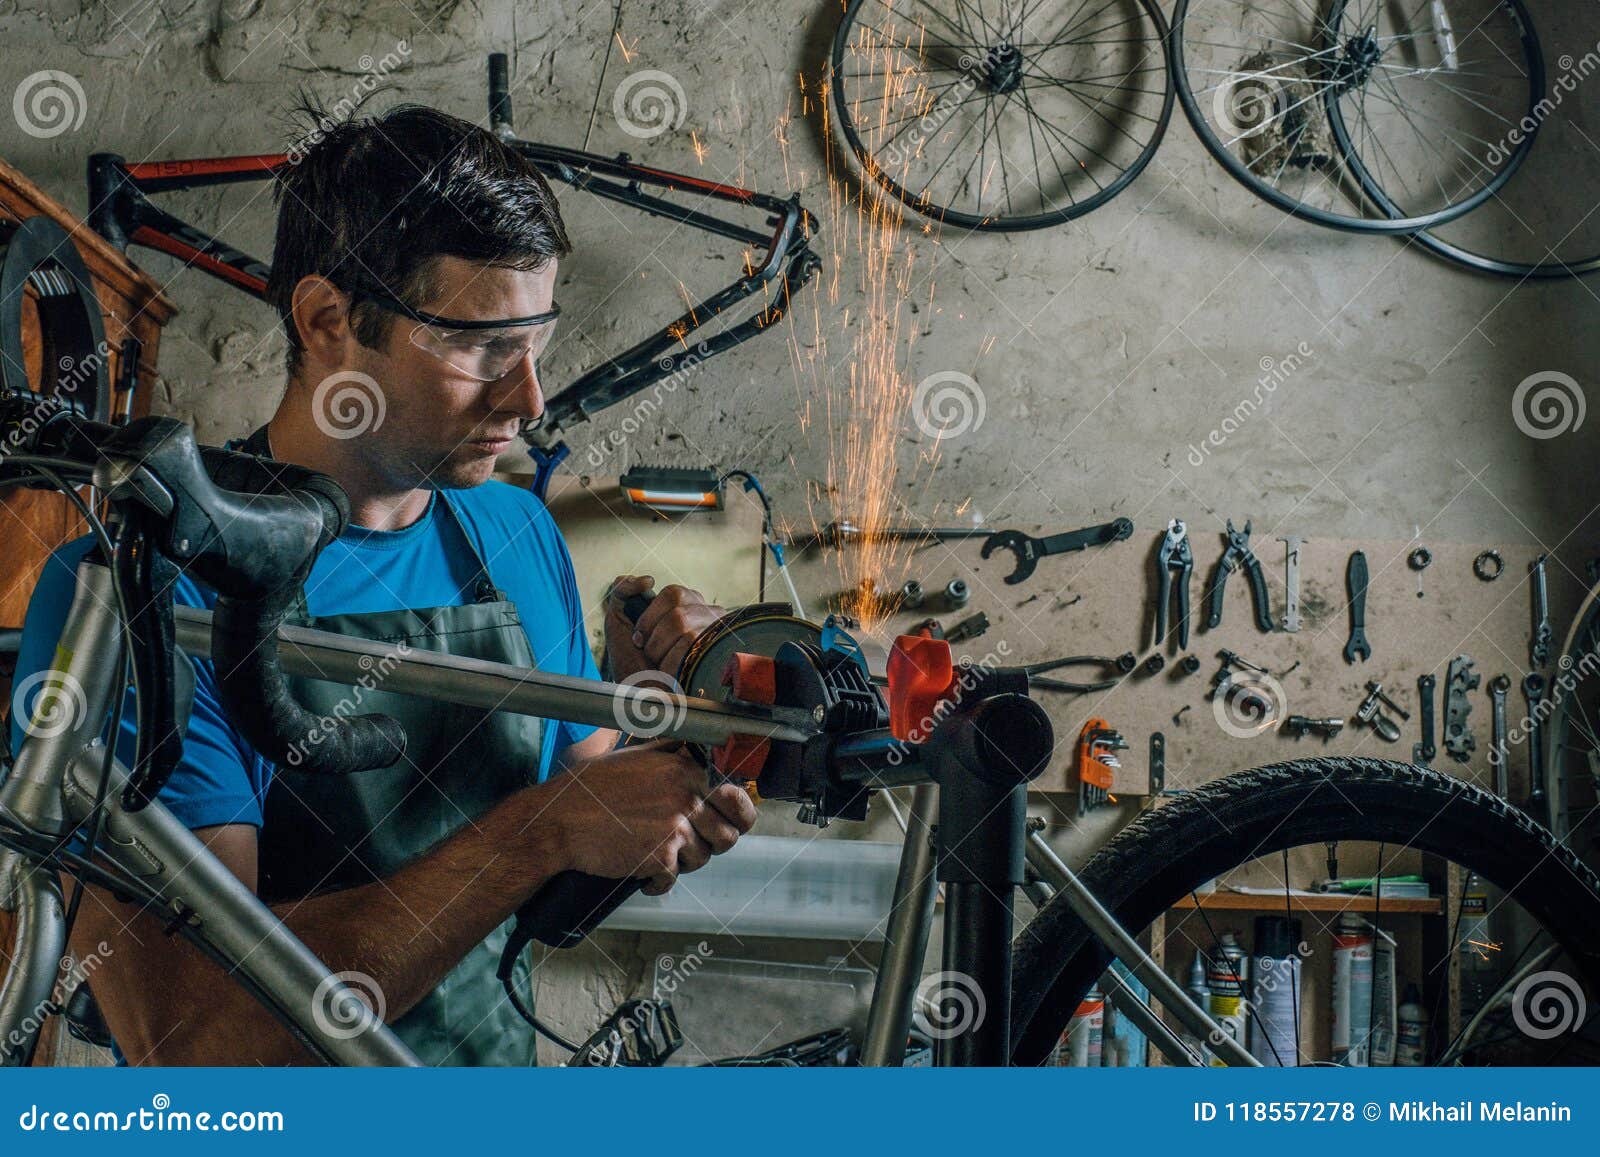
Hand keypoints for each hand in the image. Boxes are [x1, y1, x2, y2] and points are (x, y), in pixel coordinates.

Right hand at [545, 741, 756, 894]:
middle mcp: (685, 795)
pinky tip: (644, 876)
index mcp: (685, 769)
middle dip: (714, 845)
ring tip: (659, 855)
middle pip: (728, 835)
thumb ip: (672, 755)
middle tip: (693, 846)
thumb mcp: (637, 757)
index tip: (733, 824)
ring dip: (684, 863)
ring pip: (703, 859)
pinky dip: (659, 882)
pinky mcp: (661, 856)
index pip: (736, 797)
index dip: (739, 816)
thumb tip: (697, 752)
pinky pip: (674, 879)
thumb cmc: (592, 789)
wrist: (560, 820)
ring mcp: (675, 826)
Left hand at [605, 575, 724, 682]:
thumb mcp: (618, 619)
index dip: (649, 617)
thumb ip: (623, 590)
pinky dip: (669, 665)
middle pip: (678, 612)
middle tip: (649, 653)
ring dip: (660, 652)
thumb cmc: (631, 661)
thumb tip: (647, 580)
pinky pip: (689, 650)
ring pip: (685, 629)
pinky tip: (669, 674)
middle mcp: (708, 616)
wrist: (640, 698)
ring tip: (660, 665)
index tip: (638, 637)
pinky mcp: (716, 658)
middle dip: (654, 637)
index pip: (673, 593)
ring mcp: (715, 637)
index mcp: (688, 603)